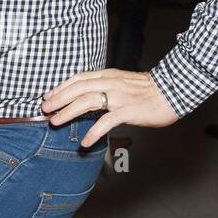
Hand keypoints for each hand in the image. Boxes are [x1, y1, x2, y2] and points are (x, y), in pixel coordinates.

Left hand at [41, 68, 178, 146]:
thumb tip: (88, 95)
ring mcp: (119, 97)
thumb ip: (106, 86)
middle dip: (58, 99)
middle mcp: (111, 83)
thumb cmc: (148, 90)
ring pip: (87, 101)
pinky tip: (85, 141)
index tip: (48, 96)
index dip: (61, 87)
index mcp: (109, 75)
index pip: (79, 78)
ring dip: (68, 112)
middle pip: (78, 88)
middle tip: (45, 109)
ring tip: (56, 122)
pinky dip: (94, 131)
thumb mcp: (123, 82)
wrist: (172, 91)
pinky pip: (107, 121)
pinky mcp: (129, 110)